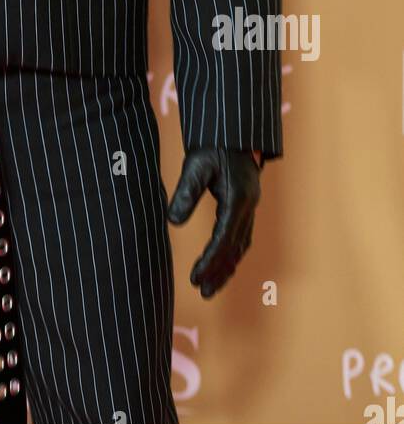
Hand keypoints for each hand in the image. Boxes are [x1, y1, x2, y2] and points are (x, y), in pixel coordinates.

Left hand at [166, 148, 260, 297]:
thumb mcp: (196, 163)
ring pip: (240, 245)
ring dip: (226, 268)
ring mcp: (250, 207)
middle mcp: (248, 206)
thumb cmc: (213, 144)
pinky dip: (231, 255)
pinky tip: (222, 266)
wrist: (234, 130)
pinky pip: (241, 237)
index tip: (195, 278)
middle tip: (203, 293)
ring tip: (210, 288)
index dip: (210, 261)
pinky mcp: (246, 206)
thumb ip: (186, 191)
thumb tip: (172, 222)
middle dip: (219, 272)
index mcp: (238, 198)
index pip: (223, 238)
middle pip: (234, 247)